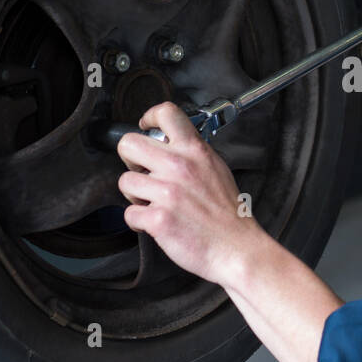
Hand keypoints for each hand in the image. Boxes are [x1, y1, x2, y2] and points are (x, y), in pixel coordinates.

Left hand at [116, 102, 270, 287]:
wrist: (237, 248)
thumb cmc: (229, 215)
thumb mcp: (216, 169)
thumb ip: (193, 154)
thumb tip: (170, 146)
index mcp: (195, 151)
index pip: (165, 113)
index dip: (149, 118)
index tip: (145, 126)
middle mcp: (179, 167)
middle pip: (128, 144)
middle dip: (130, 160)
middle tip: (142, 172)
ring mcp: (167, 193)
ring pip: (125, 181)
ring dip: (134, 196)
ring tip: (152, 204)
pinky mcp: (158, 219)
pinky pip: (129, 214)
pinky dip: (139, 223)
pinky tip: (155, 223)